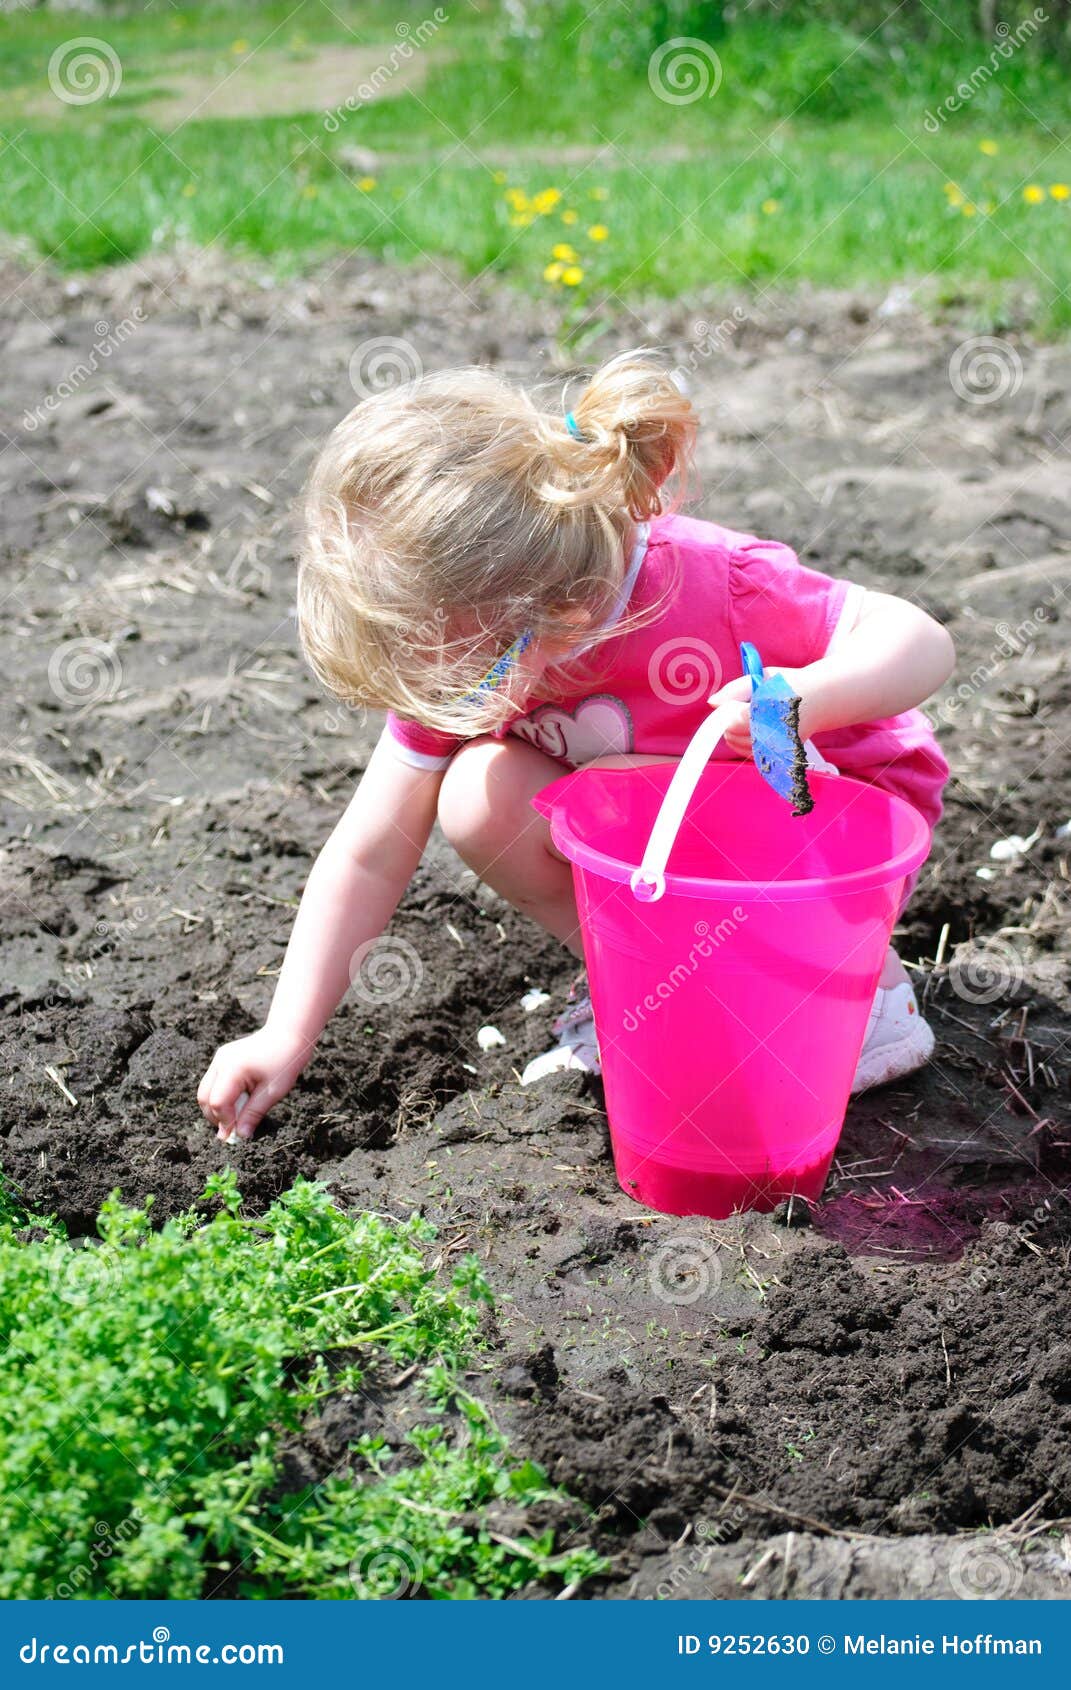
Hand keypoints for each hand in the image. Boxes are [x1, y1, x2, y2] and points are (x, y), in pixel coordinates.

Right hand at [197, 1027, 311, 1140]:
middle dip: (216, 1117)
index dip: (225, 1121)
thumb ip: (253, 1114)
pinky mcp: (222, 1059)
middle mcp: (220, 1062)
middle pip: (204, 1098)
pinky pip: (214, 1083)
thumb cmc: (285, 1061)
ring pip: (205, 1091)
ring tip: (238, 1116)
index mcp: (232, 1068)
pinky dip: (222, 1097)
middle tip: (233, 1130)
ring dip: (218, 1108)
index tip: (236, 1134)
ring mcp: (219, 1059)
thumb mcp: (273, 1092)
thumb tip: (240, 1136)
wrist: (288, 1034)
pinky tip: (240, 1102)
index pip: (218, 1102)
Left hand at [708, 666, 819, 755]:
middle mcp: (777, 730)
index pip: (736, 721)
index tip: (727, 707)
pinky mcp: (782, 754)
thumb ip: (735, 689)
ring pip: (742, 747)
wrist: (820, 699)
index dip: (726, 715)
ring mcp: (780, 745)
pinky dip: (744, 745)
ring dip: (734, 735)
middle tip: (734, 710)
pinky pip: (753, 755)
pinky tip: (749, 731)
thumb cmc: (789, 684)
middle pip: (736, 736)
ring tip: (742, 719)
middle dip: (728, 724)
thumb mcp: (763, 676)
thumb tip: (712, 703)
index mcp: (772, 707)